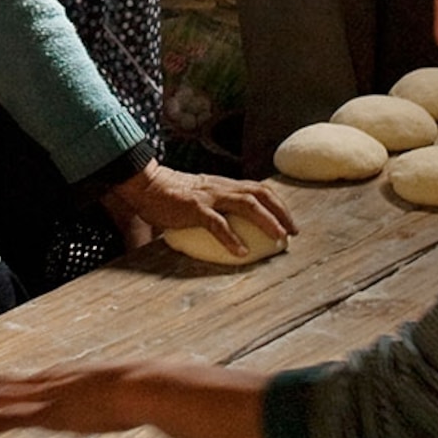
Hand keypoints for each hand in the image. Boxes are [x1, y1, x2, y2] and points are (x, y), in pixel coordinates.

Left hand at [0, 358, 274, 437]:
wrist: (154, 386)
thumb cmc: (151, 392)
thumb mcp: (136, 395)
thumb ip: (135, 398)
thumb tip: (155, 401)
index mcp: (67, 379)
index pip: (23, 382)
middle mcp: (51, 383)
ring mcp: (48, 395)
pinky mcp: (50, 412)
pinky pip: (6, 417)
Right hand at [105, 164, 293, 256]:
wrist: (144, 184)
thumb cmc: (168, 193)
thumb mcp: (198, 196)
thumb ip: (213, 206)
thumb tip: (225, 225)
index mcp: (223, 185)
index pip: (258, 188)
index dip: (277, 204)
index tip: (289, 222)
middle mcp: (220, 187)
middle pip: (260, 194)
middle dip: (281, 212)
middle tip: (293, 232)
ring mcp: (208, 196)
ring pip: (247, 204)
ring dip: (266, 221)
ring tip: (279, 238)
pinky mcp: (193, 208)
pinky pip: (217, 223)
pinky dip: (232, 238)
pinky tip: (241, 252)